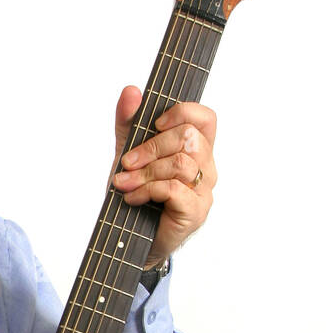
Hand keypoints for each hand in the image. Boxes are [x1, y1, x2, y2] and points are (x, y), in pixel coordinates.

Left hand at [110, 85, 216, 268]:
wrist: (130, 241)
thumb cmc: (137, 197)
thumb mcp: (128, 155)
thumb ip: (129, 125)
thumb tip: (131, 91)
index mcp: (196, 150)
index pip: (205, 118)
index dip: (182, 113)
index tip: (154, 125)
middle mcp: (207, 168)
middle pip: (189, 138)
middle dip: (151, 148)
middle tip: (126, 163)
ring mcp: (204, 191)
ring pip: (181, 163)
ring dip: (145, 172)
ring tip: (124, 184)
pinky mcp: (195, 212)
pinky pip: (175, 188)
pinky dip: (148, 190)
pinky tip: (132, 198)